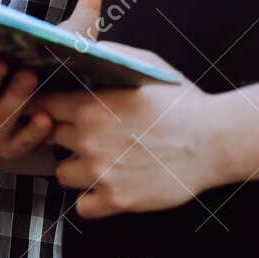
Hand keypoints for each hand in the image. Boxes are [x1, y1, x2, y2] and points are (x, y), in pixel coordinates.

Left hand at [31, 46, 229, 219]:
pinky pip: (83, 206)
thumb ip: (109, 57)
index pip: (43, 105)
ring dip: (77, 168)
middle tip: (89, 134)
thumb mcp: (146, 65)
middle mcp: (88, 139)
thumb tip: (82, 50)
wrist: (214, 141)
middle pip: (52, 138)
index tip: (52, 110)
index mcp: (91, 105)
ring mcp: (100, 172)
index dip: (46, 107)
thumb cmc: (182, 102)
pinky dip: (93, 199)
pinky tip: (111, 184)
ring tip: (103, 160)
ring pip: (63, 173)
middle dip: (66, 135)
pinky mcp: (116, 200)